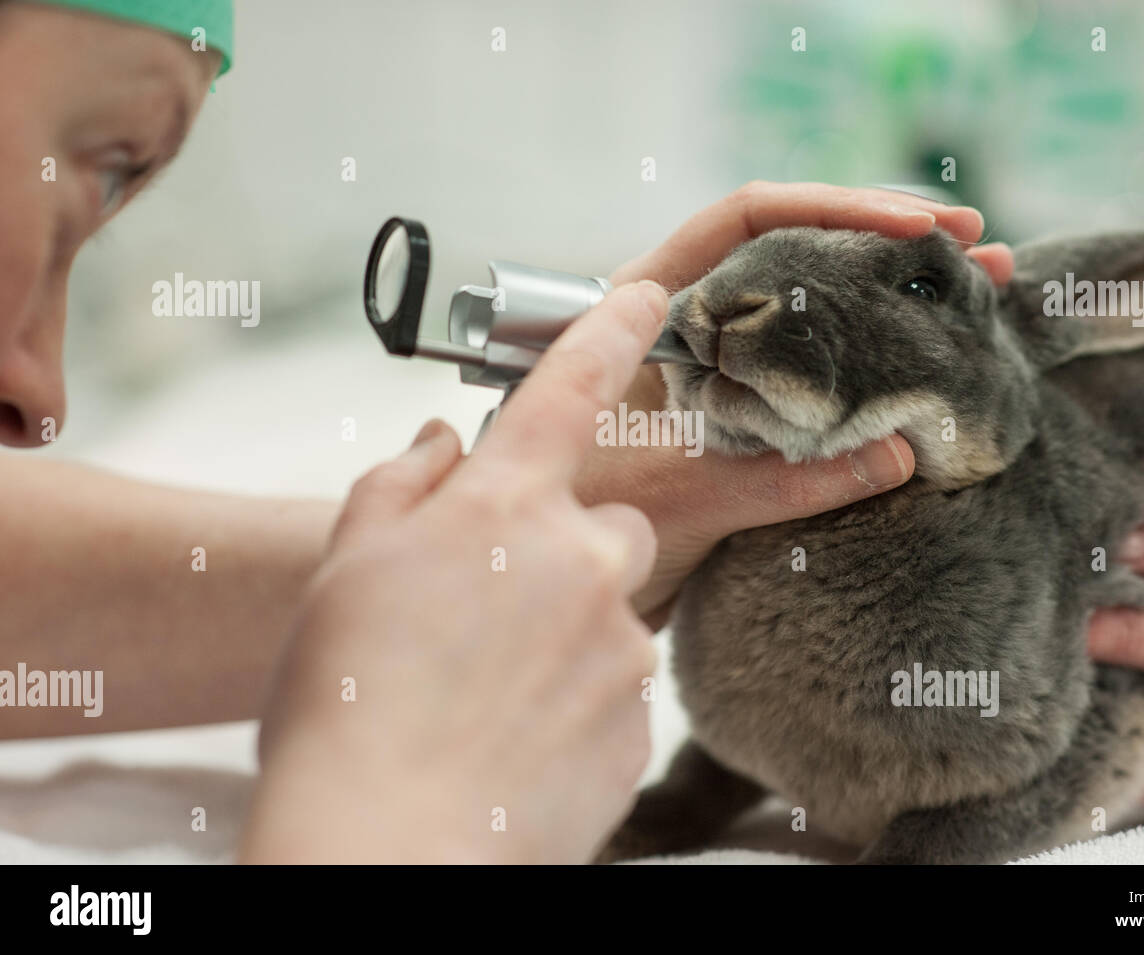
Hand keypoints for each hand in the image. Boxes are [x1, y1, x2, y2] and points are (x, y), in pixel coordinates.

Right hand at [241, 281, 671, 863]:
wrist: (386, 843)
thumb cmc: (345, 704)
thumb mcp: (343, 571)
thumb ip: (398, 487)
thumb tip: (437, 441)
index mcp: (501, 509)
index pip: (569, 391)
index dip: (611, 331)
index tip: (645, 296)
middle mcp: (580, 561)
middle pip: (613, 526)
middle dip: (571, 552)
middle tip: (499, 613)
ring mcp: (617, 646)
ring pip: (613, 615)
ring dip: (569, 637)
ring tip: (492, 695)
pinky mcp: (637, 723)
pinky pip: (618, 691)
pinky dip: (579, 704)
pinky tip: (518, 740)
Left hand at [579, 182, 1014, 619]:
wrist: (548, 593)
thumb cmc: (579, 530)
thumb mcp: (683, 496)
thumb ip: (785, 476)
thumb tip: (899, 450)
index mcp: (648, 306)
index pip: (747, 219)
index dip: (835, 209)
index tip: (916, 227)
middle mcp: (686, 322)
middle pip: (793, 254)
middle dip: (887, 246)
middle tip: (974, 251)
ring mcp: (718, 366)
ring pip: (811, 312)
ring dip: (891, 299)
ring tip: (983, 292)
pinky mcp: (741, 413)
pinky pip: (813, 373)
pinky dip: (872, 364)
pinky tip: (932, 363)